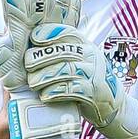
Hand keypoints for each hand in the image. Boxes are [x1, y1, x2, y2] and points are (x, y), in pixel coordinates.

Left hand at [24, 24, 137, 138]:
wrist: (110, 105)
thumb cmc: (87, 82)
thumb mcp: (79, 61)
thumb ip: (62, 54)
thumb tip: (31, 48)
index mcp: (86, 45)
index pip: (67, 33)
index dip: (48, 34)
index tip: (33, 39)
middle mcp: (91, 56)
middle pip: (62, 52)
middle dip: (41, 57)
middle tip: (27, 65)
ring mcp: (94, 74)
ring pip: (65, 70)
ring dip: (45, 76)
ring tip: (33, 82)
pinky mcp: (93, 93)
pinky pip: (71, 90)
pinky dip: (55, 92)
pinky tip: (45, 95)